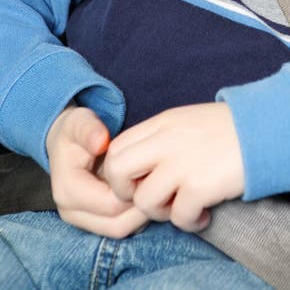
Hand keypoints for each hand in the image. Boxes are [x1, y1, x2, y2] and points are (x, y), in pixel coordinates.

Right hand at [46, 105, 148, 237]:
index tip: (150, 171)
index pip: (110, 205)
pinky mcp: (93, 222)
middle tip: (160, 182)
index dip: (134, 191)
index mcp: (68, 190)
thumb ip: (89, 129)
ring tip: (154, 186)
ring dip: (142, 214)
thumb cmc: (76, 130)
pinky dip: (136, 215)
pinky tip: (145, 191)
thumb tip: (101, 141)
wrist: (67, 141)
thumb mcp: (80, 122)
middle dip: (142, 207)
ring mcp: (82, 220)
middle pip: (116, 225)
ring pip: (120, 230)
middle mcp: (72, 212)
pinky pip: (120, 227)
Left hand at [103, 102, 244, 231]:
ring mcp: (182, 162)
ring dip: (161, 213)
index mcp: (163, 123)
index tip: (140, 182)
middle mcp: (166, 140)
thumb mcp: (189, 122)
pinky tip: (205, 214)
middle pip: (117, 171)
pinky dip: (190, 222)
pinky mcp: (200, 185)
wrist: (269, 129)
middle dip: (128, 193)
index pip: (116, 148)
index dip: (119, 173)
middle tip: (154, 198)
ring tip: (184, 207)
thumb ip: (162, 139)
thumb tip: (142, 169)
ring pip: (144, 200)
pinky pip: (178, 217)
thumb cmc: (232, 129)